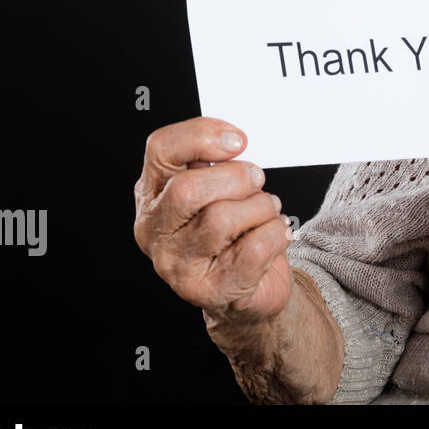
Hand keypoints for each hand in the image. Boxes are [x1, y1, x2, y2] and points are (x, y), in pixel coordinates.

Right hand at [133, 117, 294, 336]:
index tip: (238, 141)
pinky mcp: (210, 290)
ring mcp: (178, 265)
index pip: (160, 150)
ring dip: (260, 207)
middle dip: (236, 178)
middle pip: (187, 189)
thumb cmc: (234, 231)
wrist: (248, 292)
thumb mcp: (217, 190)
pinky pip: (254, 247)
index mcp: (152, 195)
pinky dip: (276, 234)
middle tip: (256, 180)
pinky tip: (275, 234)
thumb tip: (233, 141)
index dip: (201, 136)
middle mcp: (155, 231)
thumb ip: (215, 163)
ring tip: (266, 212)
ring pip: (223, 218)